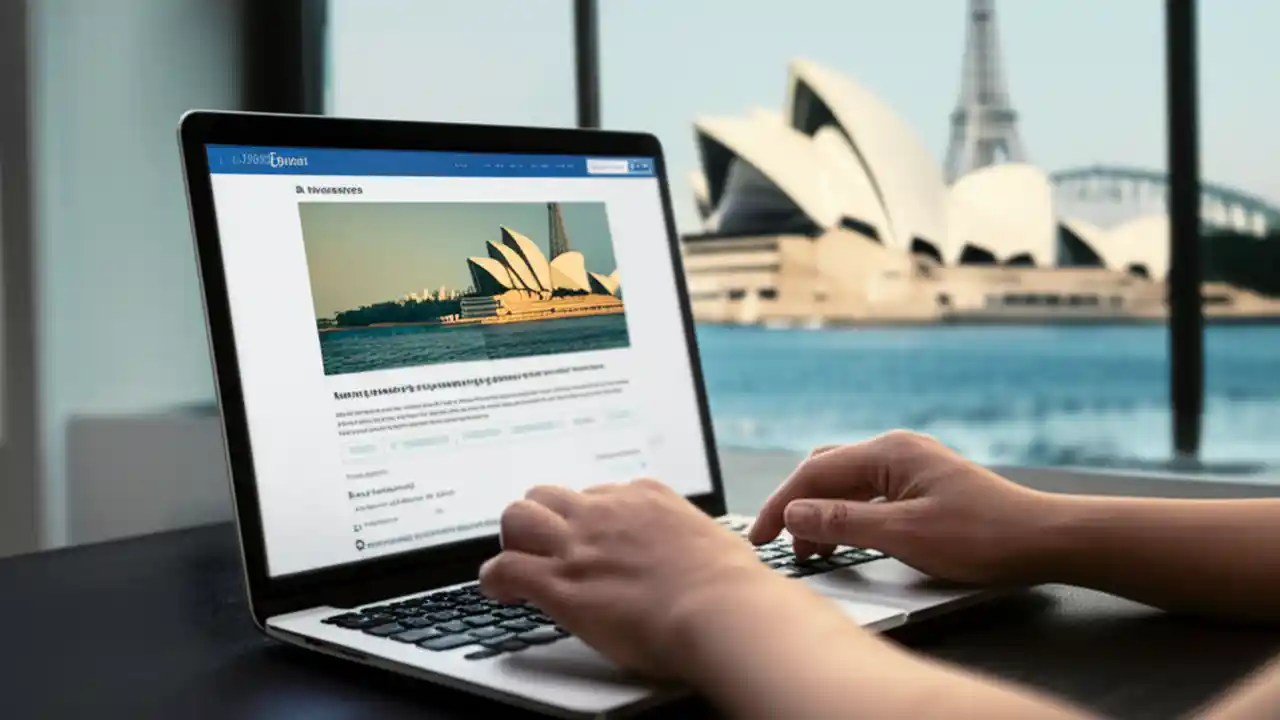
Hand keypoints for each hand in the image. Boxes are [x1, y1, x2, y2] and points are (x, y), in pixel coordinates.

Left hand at [479, 479, 798, 678]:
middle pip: (549, 494)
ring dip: (515, 539)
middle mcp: (607, 512)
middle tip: (547, 548)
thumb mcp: (715, 541)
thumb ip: (691, 539)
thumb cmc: (731, 588)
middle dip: (542, 518)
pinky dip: (496, 579)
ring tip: (521, 563)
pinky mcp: (560, 583)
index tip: (590, 540)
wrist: (723, 611)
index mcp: (646, 497)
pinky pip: (504, 567)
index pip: (599, 493)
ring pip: (518, 516)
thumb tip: (699, 554)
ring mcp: (580, 545)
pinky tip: (502, 592)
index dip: (589, 519)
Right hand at [747, 430, 1053, 584]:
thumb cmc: (983, 536)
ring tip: (812, 551)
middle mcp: (896, 451)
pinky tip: (845, 541)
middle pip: (827, 472)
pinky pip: (870, 496)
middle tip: (780, 544)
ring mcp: (910, 467)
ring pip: (848, 486)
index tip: (760, 536)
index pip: (815, 473)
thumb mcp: (905, 534)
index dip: (780, 505)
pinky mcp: (922, 487)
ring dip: (823, 515)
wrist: (1043, 540)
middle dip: (799, 507)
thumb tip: (794, 513)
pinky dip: (848, 518)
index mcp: (889, 452)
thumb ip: (843, 522)